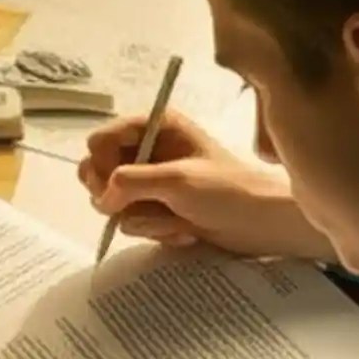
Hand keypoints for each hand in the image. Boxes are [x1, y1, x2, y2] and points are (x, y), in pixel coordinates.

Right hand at [78, 111, 336, 261]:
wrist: (262, 223)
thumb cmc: (227, 190)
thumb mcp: (177, 180)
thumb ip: (131, 182)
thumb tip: (102, 198)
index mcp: (155, 128)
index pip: (100, 140)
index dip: (101, 164)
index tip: (112, 186)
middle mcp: (148, 151)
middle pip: (97, 172)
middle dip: (114, 196)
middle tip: (132, 206)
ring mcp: (151, 183)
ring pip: (113, 204)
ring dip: (144, 218)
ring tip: (176, 218)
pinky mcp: (157, 209)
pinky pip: (132, 222)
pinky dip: (156, 230)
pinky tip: (184, 228)